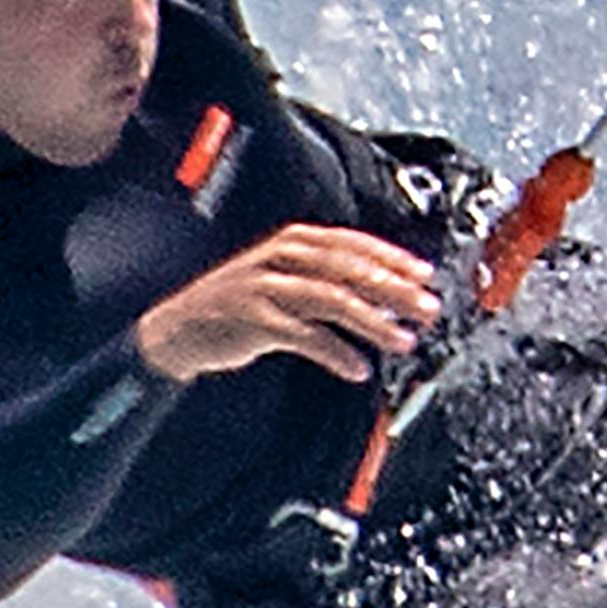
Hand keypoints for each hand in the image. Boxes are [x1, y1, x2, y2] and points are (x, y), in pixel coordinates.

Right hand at [135, 225, 441, 384]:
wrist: (180, 328)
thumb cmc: (239, 305)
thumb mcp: (284, 277)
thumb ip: (328, 278)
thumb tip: (385, 292)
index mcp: (293, 241)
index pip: (353, 243)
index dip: (393, 258)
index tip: (425, 274)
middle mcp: (281, 257)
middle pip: (349, 268)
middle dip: (394, 289)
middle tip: (426, 307)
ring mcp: (267, 287)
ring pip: (331, 299)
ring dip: (372, 322)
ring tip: (401, 341)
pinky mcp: (255, 320)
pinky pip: (305, 335)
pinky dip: (336, 353)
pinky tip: (357, 367)